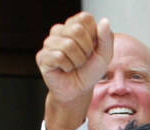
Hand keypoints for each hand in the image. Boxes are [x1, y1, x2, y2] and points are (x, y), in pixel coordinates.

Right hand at [37, 13, 113, 129]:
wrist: (78, 92)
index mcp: (74, 25)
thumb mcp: (104, 55)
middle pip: (76, 30)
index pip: (85, 18)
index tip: (91, 48)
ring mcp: (49, 43)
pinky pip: (58, 57)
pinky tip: (65, 70)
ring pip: (68, 45)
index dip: (93, 36)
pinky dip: (67, 67)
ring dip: (77, 61)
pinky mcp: (42, 56)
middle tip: (82, 60)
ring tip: (74, 66)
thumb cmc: (89, 72)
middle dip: (85, 50)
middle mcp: (60, 31)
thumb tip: (104, 21)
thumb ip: (107, 38)